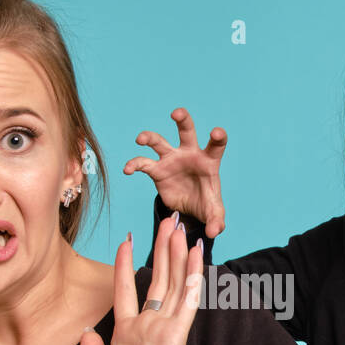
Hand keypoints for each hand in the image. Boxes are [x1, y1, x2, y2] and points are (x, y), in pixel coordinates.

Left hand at [79, 212, 204, 344]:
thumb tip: (87, 332)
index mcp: (126, 336)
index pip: (127, 291)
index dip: (124, 264)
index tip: (125, 240)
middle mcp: (147, 328)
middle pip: (157, 279)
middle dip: (162, 249)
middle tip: (168, 222)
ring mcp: (163, 331)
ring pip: (173, 284)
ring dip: (178, 255)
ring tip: (182, 229)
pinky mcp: (176, 336)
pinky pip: (186, 301)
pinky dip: (191, 278)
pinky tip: (195, 256)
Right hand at [123, 107, 227, 238]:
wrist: (188, 209)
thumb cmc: (205, 203)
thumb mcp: (214, 214)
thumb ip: (217, 221)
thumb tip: (214, 231)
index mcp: (208, 161)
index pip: (216, 145)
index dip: (218, 137)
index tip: (216, 132)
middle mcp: (189, 154)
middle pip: (186, 130)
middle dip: (182, 119)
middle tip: (176, 113)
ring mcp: (171, 159)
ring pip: (159, 141)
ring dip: (149, 137)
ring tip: (140, 139)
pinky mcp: (157, 170)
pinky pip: (143, 163)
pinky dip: (134, 164)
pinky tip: (127, 170)